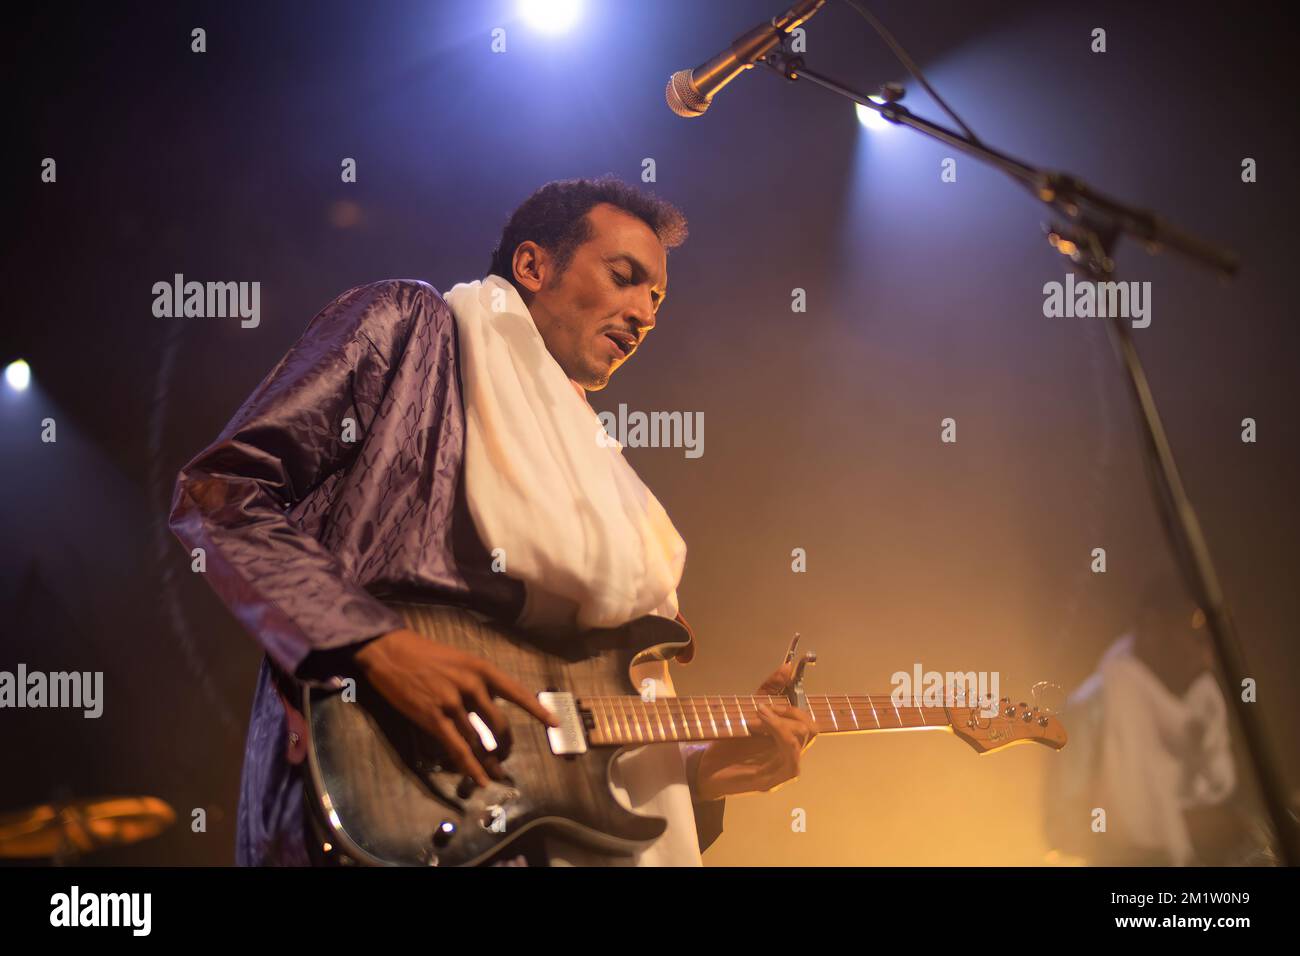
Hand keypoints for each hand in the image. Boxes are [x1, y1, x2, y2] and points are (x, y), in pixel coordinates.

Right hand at [354, 628, 559, 787]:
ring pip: (478, 739)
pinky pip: (458, 748)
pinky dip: (471, 767)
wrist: (391, 651)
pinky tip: (480, 779)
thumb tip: (492, 707)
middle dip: (505, 743)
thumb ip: (478, 682)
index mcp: (481, 669)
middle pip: (499, 723)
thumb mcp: (461, 660)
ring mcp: (452, 703)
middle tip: (506, 755)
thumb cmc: (426, 654)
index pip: (516, 692)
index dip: (536, 710)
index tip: (555, 724)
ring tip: (496, 774)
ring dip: (489, 760)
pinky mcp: (433, 718)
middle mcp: (471, 685)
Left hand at [693, 657, 817, 801]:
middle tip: (765, 707)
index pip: (806, 719)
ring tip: (758, 713)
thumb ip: (767, 692)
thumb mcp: (746, 712)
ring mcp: (784, 770)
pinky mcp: (773, 781)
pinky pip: (790, 759)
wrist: (706, 771)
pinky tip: (758, 726)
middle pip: (811, 729)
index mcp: (786, 739)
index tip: (784, 682)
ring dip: (780, 722)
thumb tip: (788, 667)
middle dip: (790, 711)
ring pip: (801, 740)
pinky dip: (777, 735)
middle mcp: (790, 755)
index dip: (797, 698)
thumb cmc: (728, 744)